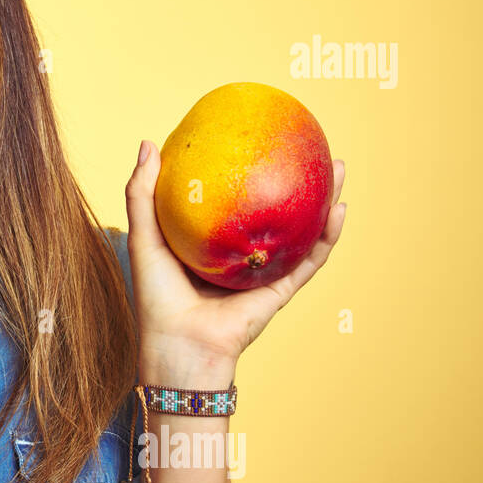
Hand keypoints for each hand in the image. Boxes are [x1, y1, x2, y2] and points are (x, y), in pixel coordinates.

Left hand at [124, 139, 346, 384]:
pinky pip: (310, 259)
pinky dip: (327, 236)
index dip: (250, 170)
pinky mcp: (280, 291)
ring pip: (303, 230)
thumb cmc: (156, 296)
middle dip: (297, 178)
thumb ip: (143, 194)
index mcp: (212, 243)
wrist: (178, 346)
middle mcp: (242, 255)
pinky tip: (339, 209)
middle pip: (276, 209)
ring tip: (338, 167)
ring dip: (326, 199)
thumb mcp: (145, 236)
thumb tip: (148, 143)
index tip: (259, 137)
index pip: (235, 199)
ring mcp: (265, 272)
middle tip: (310, 144)